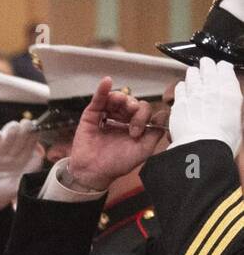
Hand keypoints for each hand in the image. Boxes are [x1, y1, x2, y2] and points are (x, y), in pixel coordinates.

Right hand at [0, 120, 43, 217]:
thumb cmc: (4, 193)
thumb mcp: (20, 185)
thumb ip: (30, 170)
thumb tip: (40, 155)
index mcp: (22, 158)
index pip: (30, 143)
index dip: (33, 134)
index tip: (36, 128)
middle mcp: (11, 153)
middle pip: (18, 137)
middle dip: (23, 129)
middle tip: (26, 124)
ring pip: (4, 137)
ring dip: (9, 131)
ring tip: (13, 128)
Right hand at [66, 77, 162, 191]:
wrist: (94, 173)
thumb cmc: (116, 164)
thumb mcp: (143, 150)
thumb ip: (155, 133)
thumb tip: (163, 115)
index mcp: (133, 126)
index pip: (142, 110)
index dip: (142, 116)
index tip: (136, 132)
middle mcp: (120, 119)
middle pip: (130, 102)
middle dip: (134, 107)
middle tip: (131, 119)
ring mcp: (105, 116)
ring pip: (116, 99)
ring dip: (122, 98)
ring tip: (122, 104)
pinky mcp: (91, 116)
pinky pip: (98, 99)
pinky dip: (102, 89)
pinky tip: (106, 82)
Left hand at [169, 57, 242, 153]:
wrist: (202, 146)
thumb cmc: (223, 138)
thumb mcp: (237, 119)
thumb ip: (231, 105)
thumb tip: (228, 104)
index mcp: (230, 91)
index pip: (225, 68)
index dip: (221, 67)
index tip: (220, 68)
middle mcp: (212, 88)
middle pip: (207, 67)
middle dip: (206, 65)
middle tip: (205, 66)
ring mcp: (194, 94)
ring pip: (191, 74)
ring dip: (193, 74)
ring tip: (193, 75)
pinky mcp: (179, 102)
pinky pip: (179, 87)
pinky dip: (182, 86)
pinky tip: (183, 89)